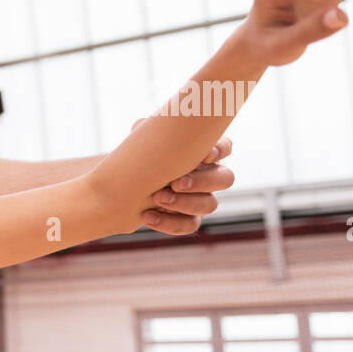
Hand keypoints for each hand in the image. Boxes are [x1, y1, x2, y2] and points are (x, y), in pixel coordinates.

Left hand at [132, 119, 234, 234]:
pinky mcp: (189, 219)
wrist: (126, 184)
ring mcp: (202, 199)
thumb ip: (148, 129)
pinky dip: (168, 223)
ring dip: (184, 203)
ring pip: (210, 205)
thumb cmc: (142, 156)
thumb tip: (143, 126)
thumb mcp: (144, 138)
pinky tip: (147, 216)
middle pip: (225, 179)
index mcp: (204, 152)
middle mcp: (209, 175)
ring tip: (156, 198)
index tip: (204, 155)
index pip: (225, 147)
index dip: (220, 150)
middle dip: (201, 181)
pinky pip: (189, 225)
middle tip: (175, 182)